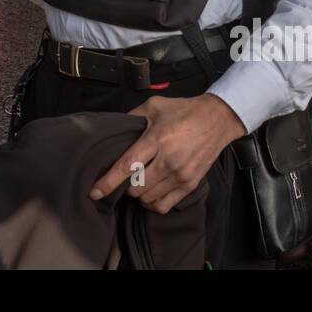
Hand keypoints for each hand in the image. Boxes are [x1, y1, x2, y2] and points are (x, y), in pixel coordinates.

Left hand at [90, 93, 245, 214]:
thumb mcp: (154, 106)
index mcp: (157, 139)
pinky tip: (150, 193)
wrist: (217, 120)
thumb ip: (131, 118)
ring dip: (137, 195)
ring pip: (148, 199)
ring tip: (137, 183)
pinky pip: (164, 205)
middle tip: (124, 177)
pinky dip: (152, 203)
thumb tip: (113, 131)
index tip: (94, 192)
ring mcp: (181, 175)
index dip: (108, 182)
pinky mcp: (190, 184)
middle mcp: (169, 160)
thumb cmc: (183, 111)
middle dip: (124, 186)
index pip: (127, 166)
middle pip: (136, 188)